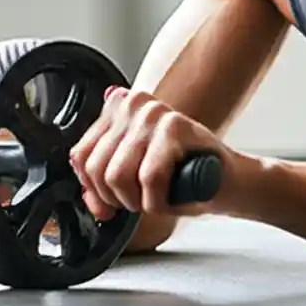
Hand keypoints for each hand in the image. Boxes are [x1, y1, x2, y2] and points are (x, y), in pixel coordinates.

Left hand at [69, 86, 241, 220]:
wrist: (226, 182)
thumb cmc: (181, 177)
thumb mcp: (131, 176)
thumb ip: (102, 181)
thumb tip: (90, 197)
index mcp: (117, 109)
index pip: (80, 156)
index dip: (93, 189)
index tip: (111, 200)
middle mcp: (133, 104)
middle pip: (97, 169)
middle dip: (118, 198)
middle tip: (143, 198)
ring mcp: (154, 112)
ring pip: (118, 175)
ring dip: (139, 201)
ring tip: (158, 195)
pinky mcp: (175, 125)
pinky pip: (149, 178)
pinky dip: (159, 200)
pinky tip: (173, 194)